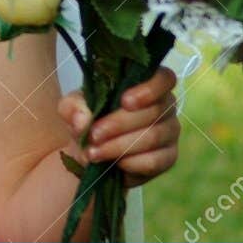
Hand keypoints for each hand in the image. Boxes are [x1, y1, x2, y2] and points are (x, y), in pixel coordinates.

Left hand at [57, 65, 180, 187]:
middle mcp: (165, 106)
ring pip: (152, 137)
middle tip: (93, 135)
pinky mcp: (168, 158)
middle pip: (154, 111)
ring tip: (94, 152)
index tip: (125, 101)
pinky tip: (114, 164)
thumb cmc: (90, 120)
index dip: (149, 89)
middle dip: (119, 124)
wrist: (93, 152)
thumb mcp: (72, 109)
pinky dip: (131, 163)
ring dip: (120, 146)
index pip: (164, 78)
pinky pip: (155, 161)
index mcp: (146, 84)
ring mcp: (169, 132)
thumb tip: (83, 120)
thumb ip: (73, 107)